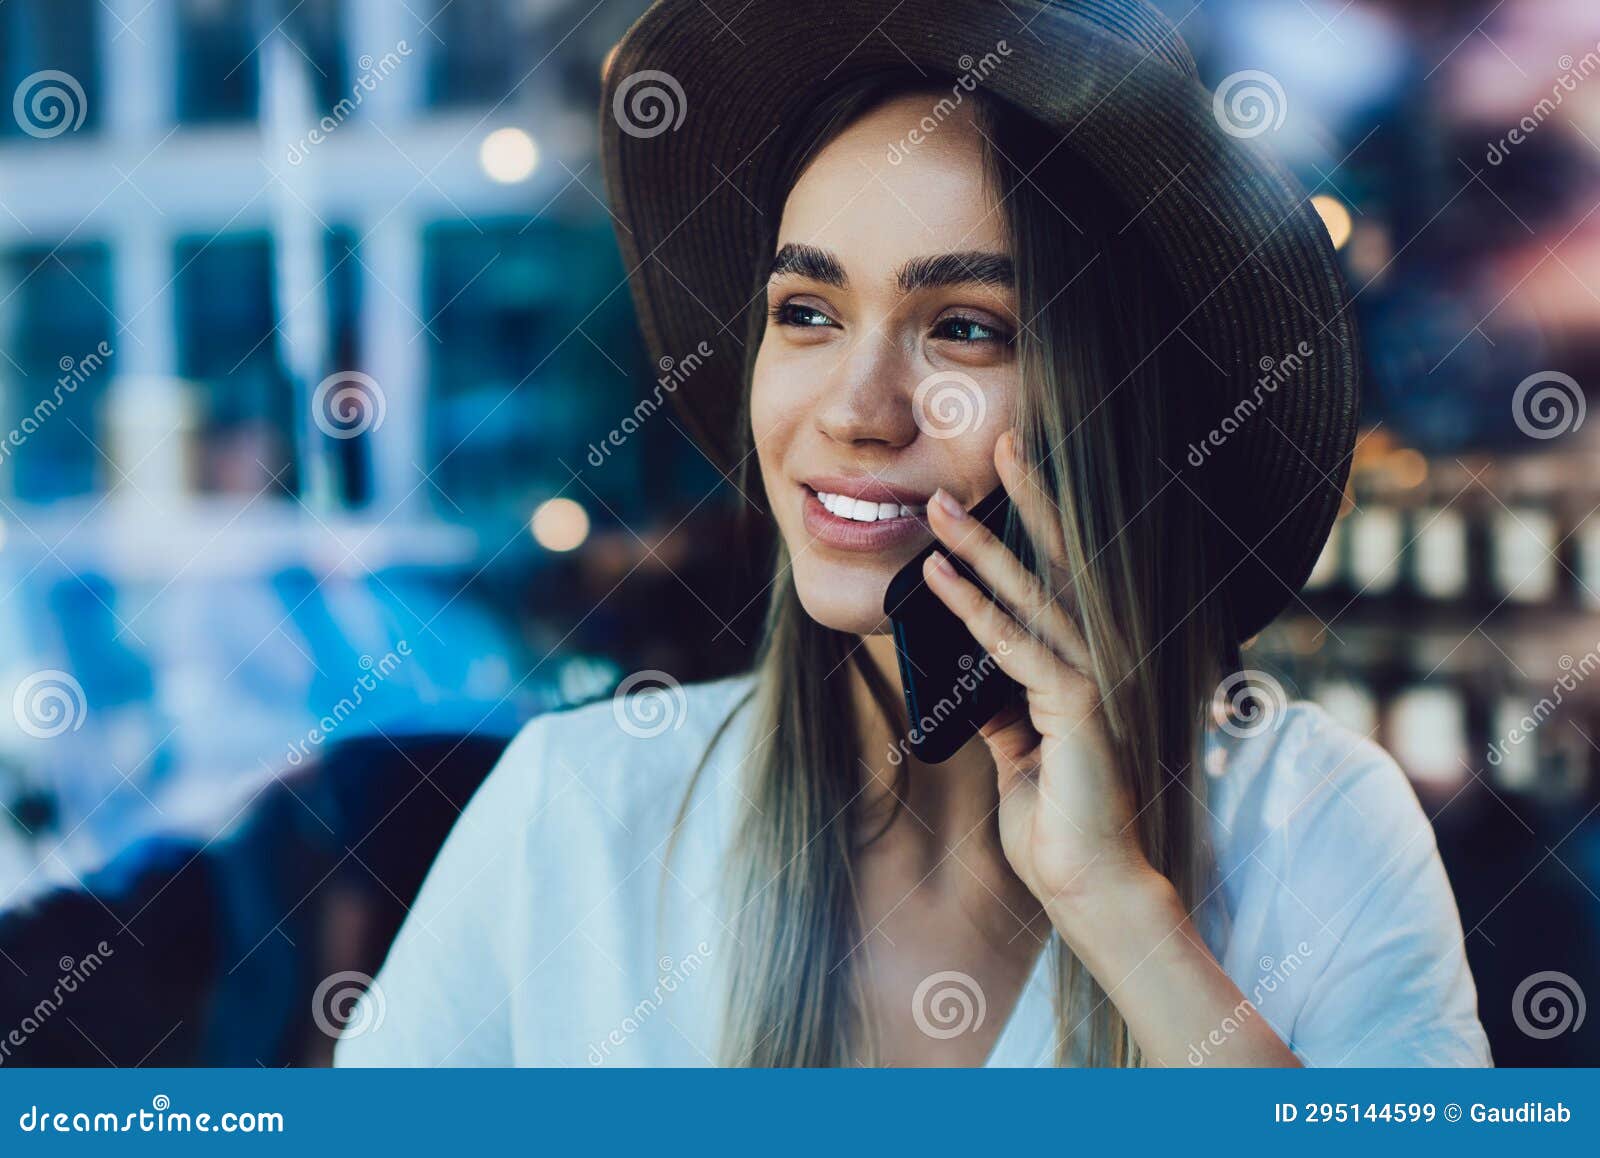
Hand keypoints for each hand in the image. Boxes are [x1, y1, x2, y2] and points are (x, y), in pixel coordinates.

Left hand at [922, 431, 1161, 927]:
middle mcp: (1100, 661)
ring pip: (1032, 595)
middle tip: (1004, 441)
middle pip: (1061, 564)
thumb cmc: (1058, 820)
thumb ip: (1001, 697)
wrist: (1091, 883)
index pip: (1061, 579)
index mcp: (1089, 666)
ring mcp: (1094, 680)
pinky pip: (1013, 646)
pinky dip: (972, 609)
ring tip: (941, 506)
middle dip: (1030, 501)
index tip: (1007, 478)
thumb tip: (968, 657)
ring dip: (984, 547)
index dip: (1037, 525)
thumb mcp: (1017, 745)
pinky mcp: (1077, 706)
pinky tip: (938, 578)